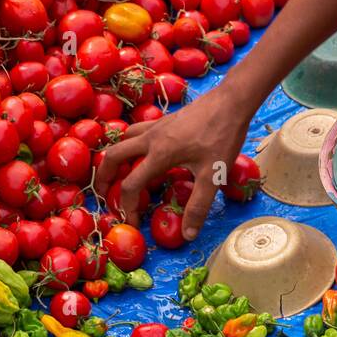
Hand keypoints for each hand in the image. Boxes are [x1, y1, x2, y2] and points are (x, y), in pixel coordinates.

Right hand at [94, 86, 252, 239]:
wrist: (232, 101)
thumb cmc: (223, 136)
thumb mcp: (214, 176)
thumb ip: (198, 206)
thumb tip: (188, 235)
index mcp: (159, 155)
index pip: (131, 186)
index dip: (128, 207)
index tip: (133, 222)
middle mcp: (151, 139)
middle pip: (113, 156)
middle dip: (104, 178)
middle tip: (105, 196)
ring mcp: (156, 126)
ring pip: (122, 140)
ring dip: (115, 158)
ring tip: (118, 175)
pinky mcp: (164, 120)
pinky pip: (136, 131)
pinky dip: (129, 144)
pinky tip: (142, 153)